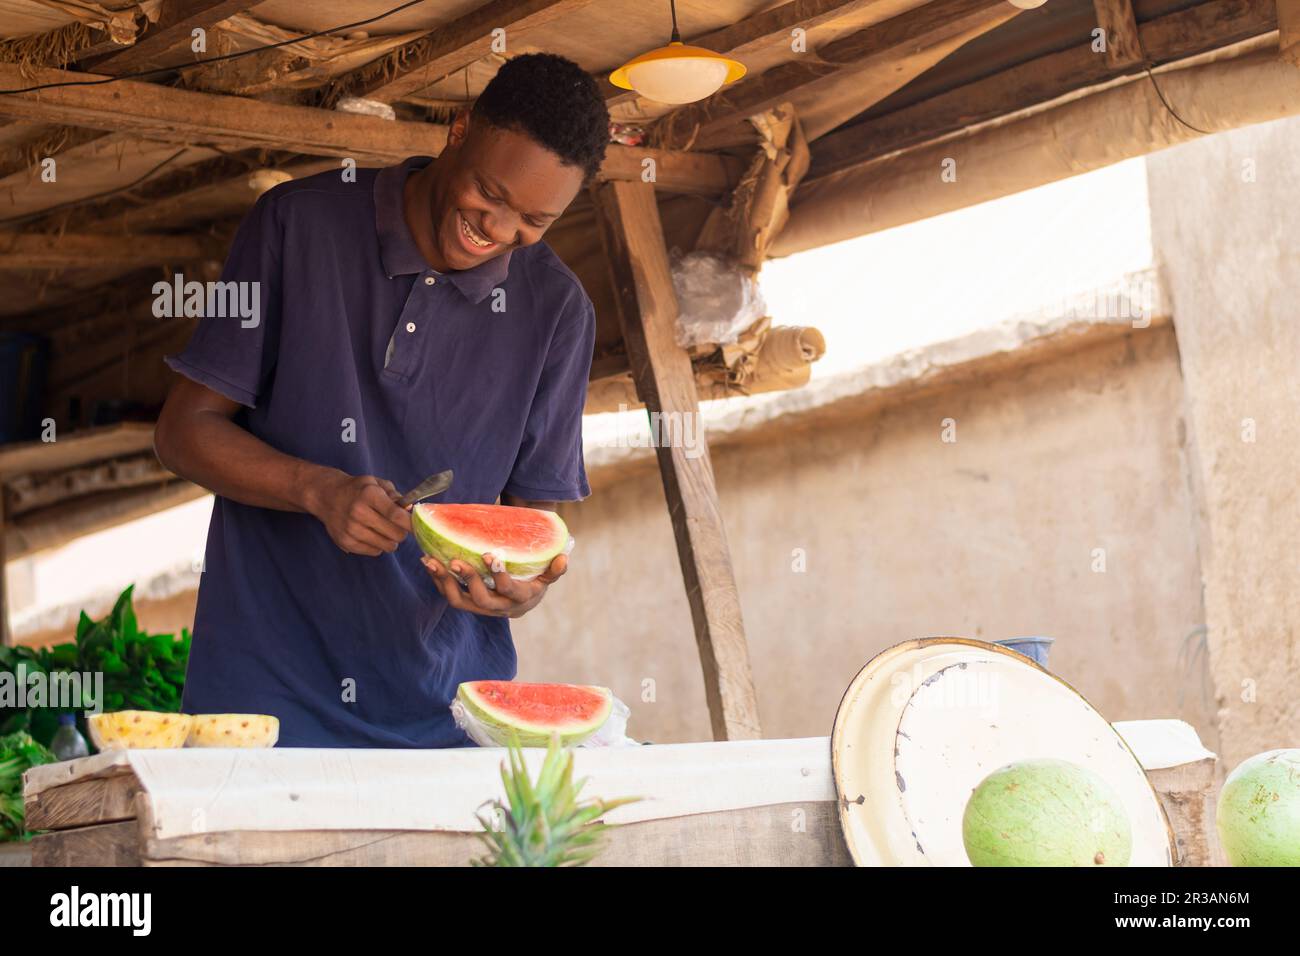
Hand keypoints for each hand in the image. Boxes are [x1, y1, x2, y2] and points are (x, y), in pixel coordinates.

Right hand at [304, 470, 410, 555]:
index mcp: (368, 495)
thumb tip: (410, 509)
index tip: (418, 524)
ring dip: (391, 540)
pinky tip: (372, 534)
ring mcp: (351, 530)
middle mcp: (358, 513)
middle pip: (395, 534)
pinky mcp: (346, 542)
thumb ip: (396, 496)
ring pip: (387, 546)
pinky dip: (378, 545)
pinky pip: (374, 552)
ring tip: (385, 530)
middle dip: (402, 532)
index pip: (395, 515)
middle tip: (399, 526)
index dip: (410, 523)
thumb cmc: (357, 489)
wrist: (326, 495)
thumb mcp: (376, 483)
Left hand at [422, 552, 566, 617]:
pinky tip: (429, 563)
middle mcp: (499, 607)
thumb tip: (563, 559)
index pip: (509, 590)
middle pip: (480, 599)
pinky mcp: (468, 603)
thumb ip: (554, 570)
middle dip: (468, 579)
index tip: (491, 556)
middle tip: (456, 560)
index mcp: (520, 598)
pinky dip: (439, 580)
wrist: (522, 600)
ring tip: (431, 561)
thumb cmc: (535, 581)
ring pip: (459, 601)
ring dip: (444, 581)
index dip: (500, 577)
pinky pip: (450, 595)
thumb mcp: (548, 576)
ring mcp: (480, 607)